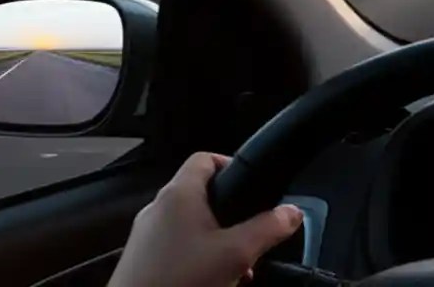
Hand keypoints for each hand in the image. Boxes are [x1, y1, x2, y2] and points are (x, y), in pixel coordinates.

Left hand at [109, 152, 303, 286]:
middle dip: (231, 214)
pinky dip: (197, 255)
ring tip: (235, 265)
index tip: (253, 187)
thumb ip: (268, 229)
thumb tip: (292, 211)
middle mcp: (157, 208)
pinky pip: (176, 246)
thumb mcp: (236, 254)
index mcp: (178, 194)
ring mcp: (145, 235)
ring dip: (216, 239)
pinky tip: (212, 279)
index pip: (205, 158)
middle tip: (250, 235)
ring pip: (190, 224)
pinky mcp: (141, 260)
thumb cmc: (182, 279)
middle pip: (201, 194)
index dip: (231, 165)